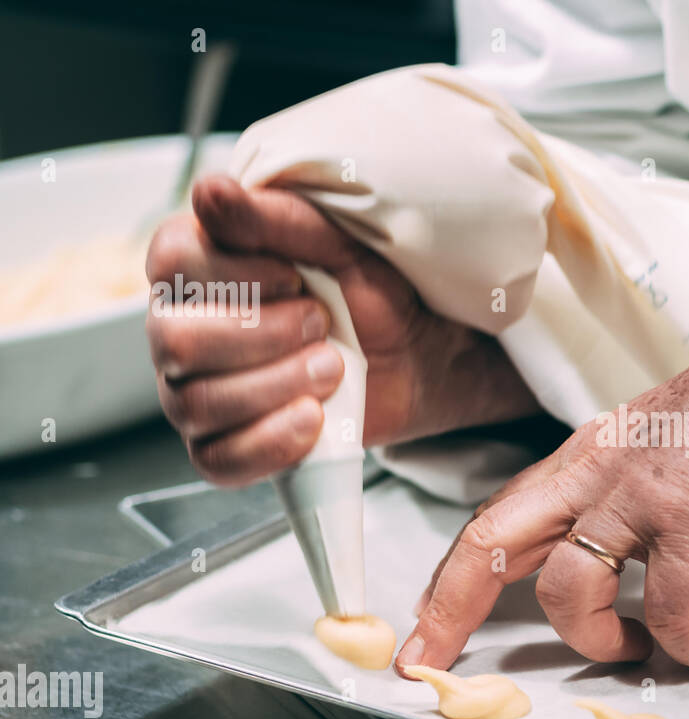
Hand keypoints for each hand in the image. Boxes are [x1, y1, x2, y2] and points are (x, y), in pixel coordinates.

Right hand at [145, 174, 538, 485]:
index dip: (234, 270)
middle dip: (261, 334)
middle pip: (173, 339)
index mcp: (198, 269)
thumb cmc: (372, 297)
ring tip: (332, 368)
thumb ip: (277, 219)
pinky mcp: (224, 446)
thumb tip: (210, 191)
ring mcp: (194, 392)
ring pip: (196, 401)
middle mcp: (180, 329)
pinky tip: (312, 418)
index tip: (294, 276)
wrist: (419, 360)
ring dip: (278, 383)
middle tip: (321, 325)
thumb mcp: (341, 247)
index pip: (170, 259)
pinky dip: (271, 441)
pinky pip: (217, 459)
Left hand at [395, 294, 688, 671]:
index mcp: (581, 459)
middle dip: (452, 610)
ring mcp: (639, 496)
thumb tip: (596, 543)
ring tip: (635, 650)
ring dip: (596, 641)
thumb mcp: (649, 442)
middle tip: (436, 665)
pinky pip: (671, 608)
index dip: (450, 578)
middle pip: (493, 544)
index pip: (495, 520)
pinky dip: (685, 642)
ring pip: (572, 591)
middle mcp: (595, 475)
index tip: (426, 627)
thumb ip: (613, 489)